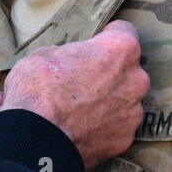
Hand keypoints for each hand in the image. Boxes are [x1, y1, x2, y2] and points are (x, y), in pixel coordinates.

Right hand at [0, 20, 148, 166]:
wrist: (36, 138)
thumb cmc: (39, 89)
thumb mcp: (45, 54)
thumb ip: (70, 54)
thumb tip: (69, 61)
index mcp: (120, 50)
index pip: (125, 31)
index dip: (107, 36)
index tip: (96, 43)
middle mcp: (135, 80)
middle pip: (128, 70)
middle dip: (110, 73)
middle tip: (83, 81)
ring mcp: (132, 113)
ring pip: (124, 101)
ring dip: (108, 102)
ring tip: (80, 110)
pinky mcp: (124, 140)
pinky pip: (116, 128)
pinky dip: (103, 128)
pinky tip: (81, 129)